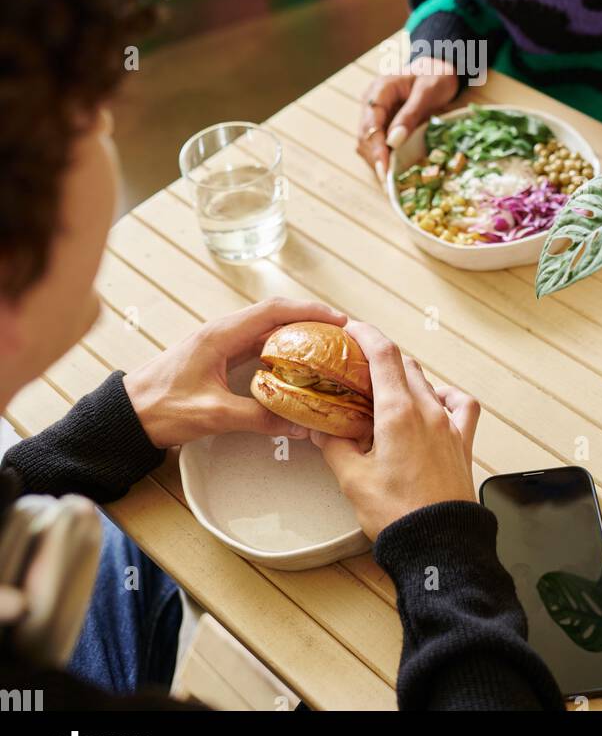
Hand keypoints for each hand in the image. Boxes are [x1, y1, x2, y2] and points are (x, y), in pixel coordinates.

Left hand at [123, 297, 347, 447]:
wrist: (126, 415)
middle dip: (310, 320)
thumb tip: (300, 424)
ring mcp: (219, 343)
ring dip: (296, 334)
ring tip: (325, 347)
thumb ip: (258, 417)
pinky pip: (256, 345)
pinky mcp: (217, 357)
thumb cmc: (161, 408)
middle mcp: (222, 331)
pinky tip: (295, 365)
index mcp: (221, 334)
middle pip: (275, 315)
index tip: (337, 319)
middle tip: (340, 334)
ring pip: (266, 329)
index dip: (308, 311)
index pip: (273, 311)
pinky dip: (280, 349)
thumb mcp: (213, 414)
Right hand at [310, 320, 479, 539]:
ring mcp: (448, 425)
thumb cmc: (398, 515)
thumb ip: (335, 446)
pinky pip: (461, 405)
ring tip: (387, 390)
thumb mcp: (352, 479)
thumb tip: (322, 430)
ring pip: (427, 382)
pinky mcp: (462, 442)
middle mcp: (427, 411)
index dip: (366, 333)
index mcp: (398, 413)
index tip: (351, 329)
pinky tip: (435, 403)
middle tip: (359, 367)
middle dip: (380, 358)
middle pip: (404, 364)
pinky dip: (447, 396)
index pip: (383, 353)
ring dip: (406, 377)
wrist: (438, 545)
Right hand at [357, 56, 459, 182]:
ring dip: (378, 161)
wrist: (438, 69)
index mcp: (379, 90)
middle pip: (365, 136)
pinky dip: (385, 158)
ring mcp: (375, 114)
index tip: (384, 168)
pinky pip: (378, 144)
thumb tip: (393, 141)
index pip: (370, 123)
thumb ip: (410, 114)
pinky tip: (393, 171)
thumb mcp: (427, 92)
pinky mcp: (382, 124)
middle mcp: (371, 103)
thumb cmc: (435, 76)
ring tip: (390, 182)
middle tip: (389, 183)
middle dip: (376, 159)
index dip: (376, 148)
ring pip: (368, 143)